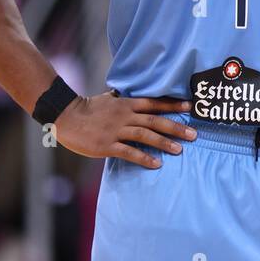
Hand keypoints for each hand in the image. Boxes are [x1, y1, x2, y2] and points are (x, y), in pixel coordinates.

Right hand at [54, 92, 196, 167]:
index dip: (172, 105)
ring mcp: (116, 131)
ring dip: (163, 143)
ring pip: (144, 135)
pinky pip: (129, 152)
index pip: (154, 103)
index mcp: (126, 103)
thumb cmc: (87, 107)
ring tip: (179, 150)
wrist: (66, 117)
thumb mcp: (108, 98)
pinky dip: (144, 158)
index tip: (190, 107)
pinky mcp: (107, 145)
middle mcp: (124, 116)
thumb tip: (136, 96)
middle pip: (154, 120)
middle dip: (175, 127)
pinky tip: (156, 164)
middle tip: (193, 134)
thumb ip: (124, 99)